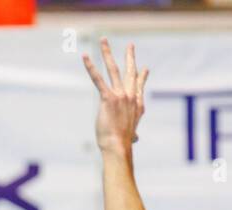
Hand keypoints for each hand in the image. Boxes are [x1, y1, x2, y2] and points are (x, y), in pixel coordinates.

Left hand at [82, 38, 147, 154]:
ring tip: (103, 40)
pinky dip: (91, 67)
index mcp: (137, 104)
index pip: (139, 86)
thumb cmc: (122, 144)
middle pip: (130, 72)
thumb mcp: (130, 136)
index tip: (145, 68)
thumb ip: (134, 134)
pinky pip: (98, 79)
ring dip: (108, 53)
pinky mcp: (108, 98)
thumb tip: (136, 139)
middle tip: (130, 45)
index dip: (142, 77)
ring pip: (114, 69)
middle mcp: (130, 96)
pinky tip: (86, 56)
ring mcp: (120, 95)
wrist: (118, 146)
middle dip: (130, 57)